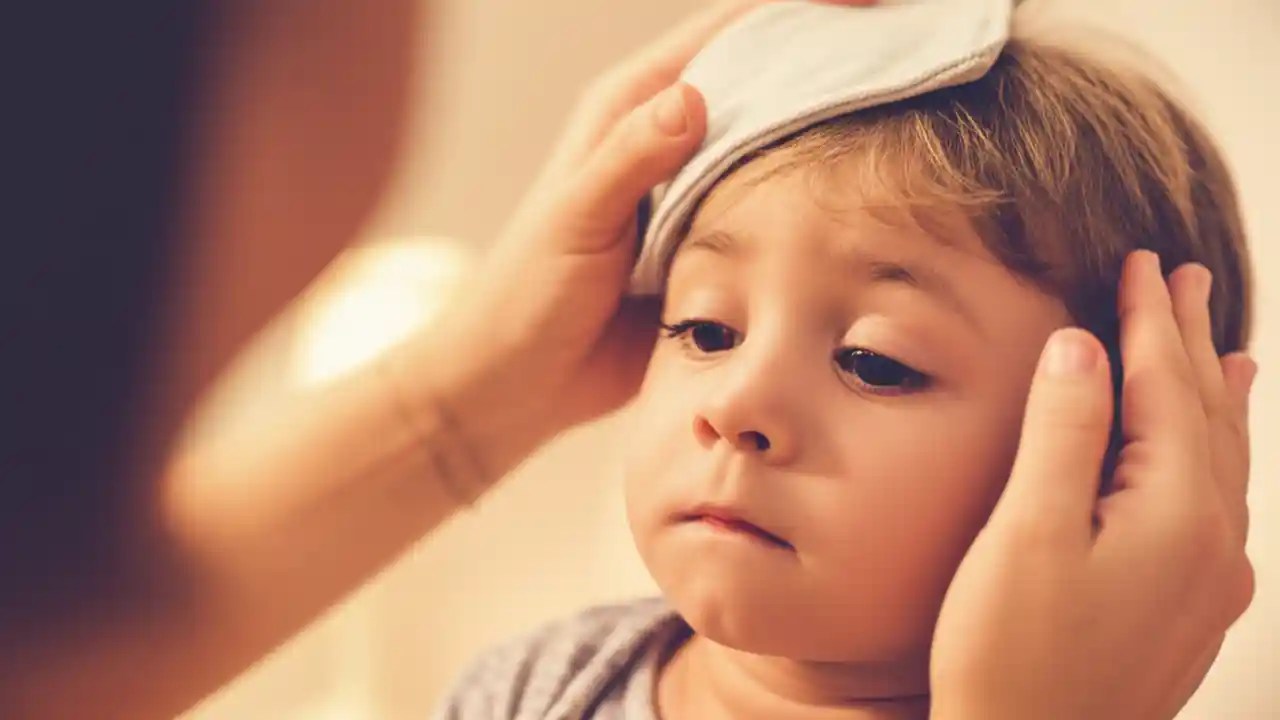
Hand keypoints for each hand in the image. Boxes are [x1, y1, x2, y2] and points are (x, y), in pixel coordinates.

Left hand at [421, 1, 877, 480]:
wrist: (520, 380)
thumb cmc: (528, 293)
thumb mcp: (575, 220)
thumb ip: (629, 160)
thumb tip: (694, 96)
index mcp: (632, 105)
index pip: (732, 30)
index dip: (802, 9)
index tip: (877, 9)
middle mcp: (672, 134)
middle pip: (770, 72)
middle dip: (838, 56)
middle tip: (917, 59)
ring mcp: (700, 187)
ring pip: (783, 136)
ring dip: (841, 121)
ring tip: (920, 114)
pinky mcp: (718, 240)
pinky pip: (779, 202)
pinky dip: (821, 192)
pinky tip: (876, 198)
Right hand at [929, 250, 1257, 719]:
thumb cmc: (1010, 656)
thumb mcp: (1026, 535)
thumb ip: (1063, 433)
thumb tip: (1080, 346)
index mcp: (1175, 516)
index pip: (1166, 388)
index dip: (1150, 320)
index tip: (1144, 261)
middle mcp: (1211, 545)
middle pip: (1205, 416)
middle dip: (1190, 341)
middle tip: (1187, 276)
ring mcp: (1208, 583)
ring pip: (1221, 461)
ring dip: (1213, 395)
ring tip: (1225, 350)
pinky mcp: (1190, 610)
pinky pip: (1216, 504)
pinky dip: (1213, 455)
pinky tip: (1210, 459)